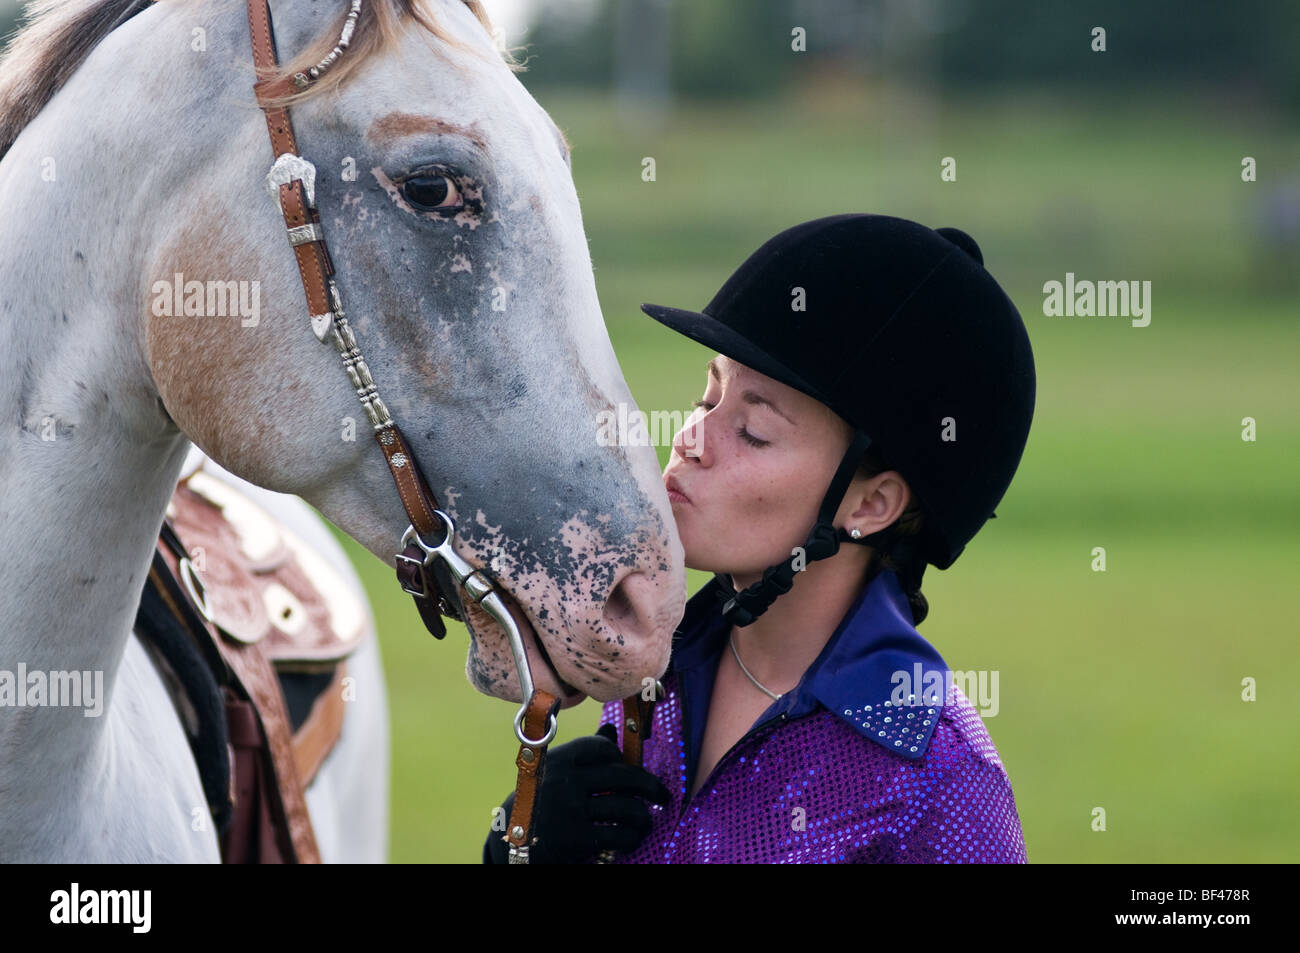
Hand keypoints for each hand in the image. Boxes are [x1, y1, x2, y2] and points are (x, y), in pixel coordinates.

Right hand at [483, 723, 669, 862]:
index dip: (620, 757)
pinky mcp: (577, 838)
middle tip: (663, 795)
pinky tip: (633, 838)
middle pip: (623, 777)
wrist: (510, 838)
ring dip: (644, 816)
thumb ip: (584, 753)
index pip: (602, 747)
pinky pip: (619, 834)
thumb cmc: (539, 798)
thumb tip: (612, 729)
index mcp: (561, 759)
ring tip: (646, 821)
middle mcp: (567, 781)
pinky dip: (632, 837)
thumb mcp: (555, 770)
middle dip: (650, 786)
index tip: (625, 768)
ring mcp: (572, 810)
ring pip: (626, 808)